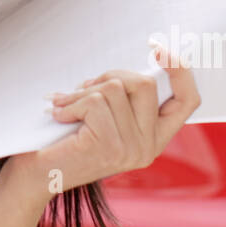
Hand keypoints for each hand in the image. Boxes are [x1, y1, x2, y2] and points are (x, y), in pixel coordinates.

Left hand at [0, 41, 200, 206]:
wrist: (38, 176)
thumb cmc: (67, 141)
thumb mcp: (104, 118)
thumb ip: (122, 98)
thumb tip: (124, 68)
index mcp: (155, 138)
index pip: (187, 101)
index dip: (181, 71)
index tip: (161, 50)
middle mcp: (150, 147)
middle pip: (146, 84)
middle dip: (111, 75)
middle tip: (85, 88)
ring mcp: (133, 149)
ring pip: (116, 89)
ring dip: (84, 91)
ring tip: (67, 105)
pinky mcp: (110, 147)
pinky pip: (95, 102)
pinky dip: (72, 102)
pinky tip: (60, 115)